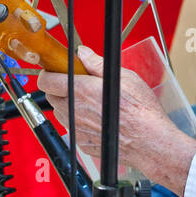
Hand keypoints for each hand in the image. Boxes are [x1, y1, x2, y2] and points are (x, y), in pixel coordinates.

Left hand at [35, 47, 195, 188]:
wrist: (149, 142)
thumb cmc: (140, 111)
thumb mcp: (123, 77)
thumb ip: (96, 64)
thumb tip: (82, 53)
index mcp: (80, 91)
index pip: (46, 80)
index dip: (50, 73)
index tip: (58, 70)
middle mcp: (74, 111)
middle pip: (51, 97)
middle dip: (61, 89)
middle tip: (80, 85)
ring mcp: (76, 129)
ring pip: (61, 113)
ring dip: (69, 106)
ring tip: (92, 103)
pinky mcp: (82, 143)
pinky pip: (72, 129)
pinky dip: (79, 122)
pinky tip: (98, 119)